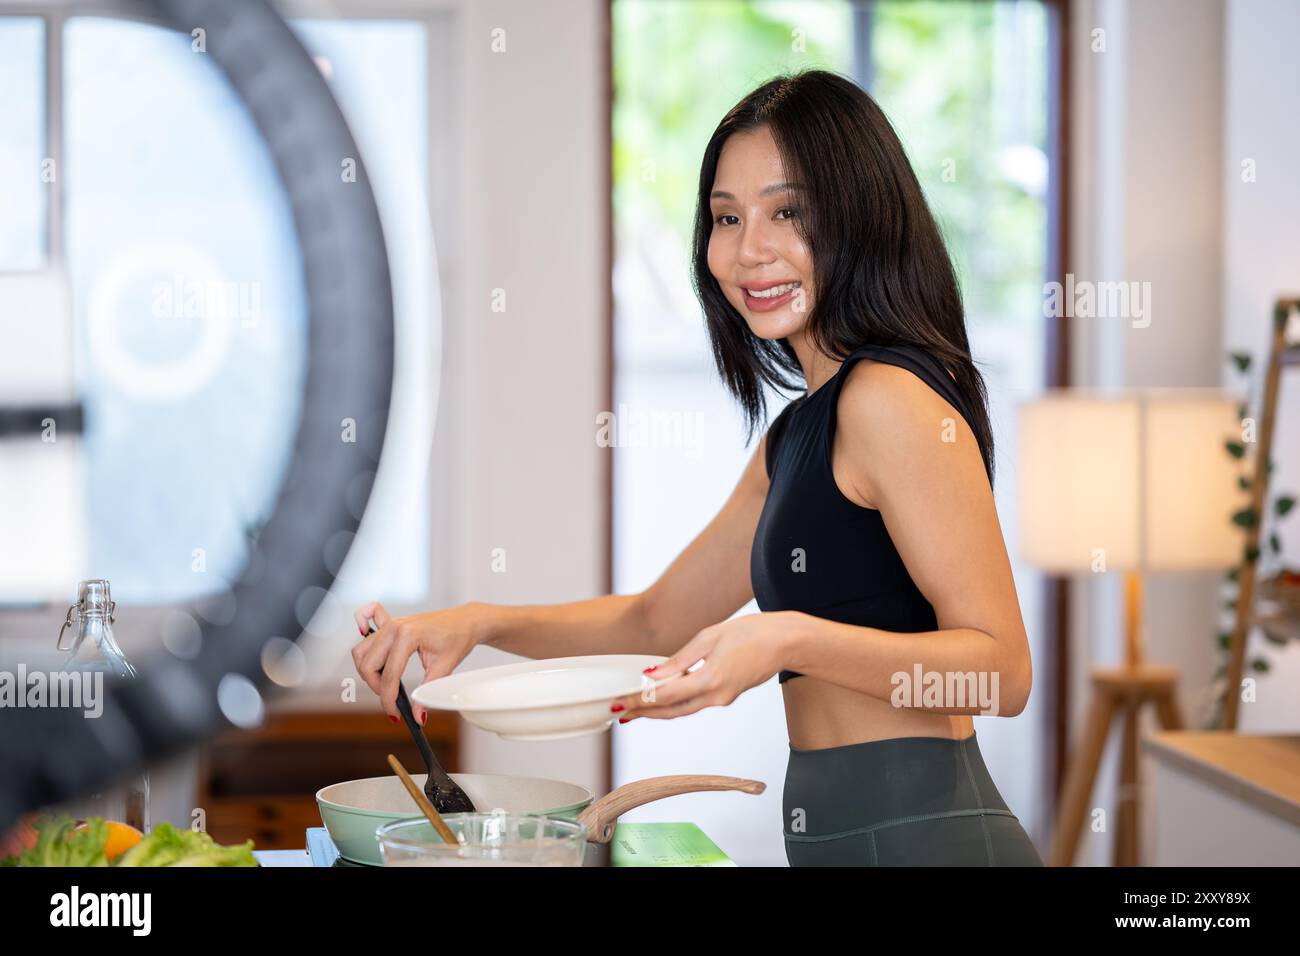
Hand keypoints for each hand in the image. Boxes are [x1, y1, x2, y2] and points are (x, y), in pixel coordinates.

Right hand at [350, 601, 486, 722]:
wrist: (465, 621)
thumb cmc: (457, 639)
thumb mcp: (444, 668)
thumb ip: (426, 692)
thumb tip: (417, 716)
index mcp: (408, 636)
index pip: (389, 675)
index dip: (389, 699)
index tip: (394, 714)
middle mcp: (394, 627)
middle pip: (368, 665)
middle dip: (377, 687)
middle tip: (392, 699)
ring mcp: (390, 623)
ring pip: (361, 650)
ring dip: (368, 670)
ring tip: (386, 682)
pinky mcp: (390, 622)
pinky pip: (365, 620)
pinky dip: (362, 631)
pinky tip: (365, 640)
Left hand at [609, 611, 801, 721]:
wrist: (787, 642)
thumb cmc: (753, 633)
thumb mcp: (710, 637)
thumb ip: (680, 659)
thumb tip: (654, 674)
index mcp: (710, 680)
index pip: (665, 697)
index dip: (639, 701)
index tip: (620, 703)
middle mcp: (716, 696)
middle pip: (671, 711)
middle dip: (643, 712)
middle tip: (620, 712)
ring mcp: (723, 699)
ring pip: (683, 710)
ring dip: (658, 710)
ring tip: (635, 708)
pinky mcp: (728, 695)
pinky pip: (696, 702)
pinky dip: (676, 702)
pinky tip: (663, 696)